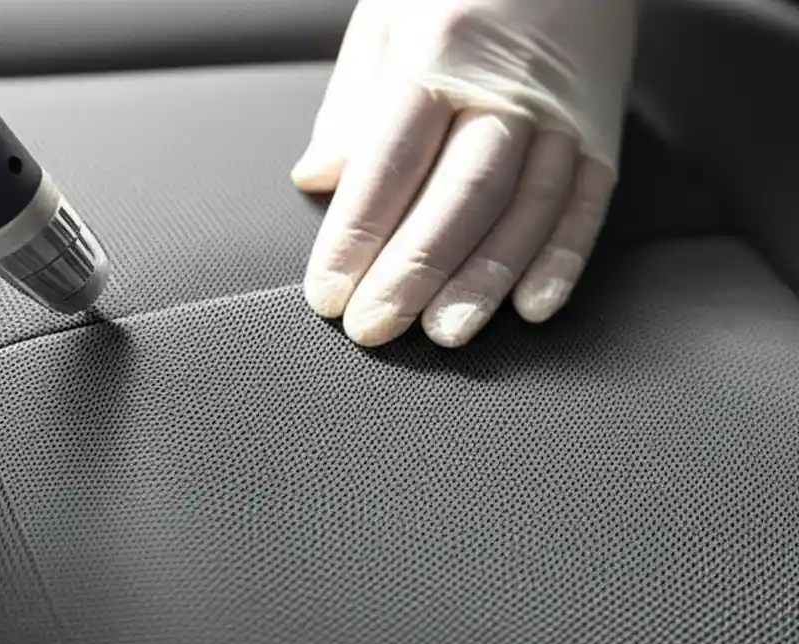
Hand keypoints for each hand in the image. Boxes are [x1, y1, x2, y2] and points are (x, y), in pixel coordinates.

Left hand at [293, 0, 636, 347]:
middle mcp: (506, 88)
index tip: (328, 293)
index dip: (356, 236)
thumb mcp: (388, 18)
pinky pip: (586, 204)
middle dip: (411, 272)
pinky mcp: (603, 130)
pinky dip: (562, 260)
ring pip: (523, 210)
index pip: (389, 164)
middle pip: (457, 196)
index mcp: (440, 55)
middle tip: (374, 329)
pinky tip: (532, 308)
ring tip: (444, 333)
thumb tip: (319, 181)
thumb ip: (352, 105)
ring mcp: (562, 112)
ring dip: (483, 280)